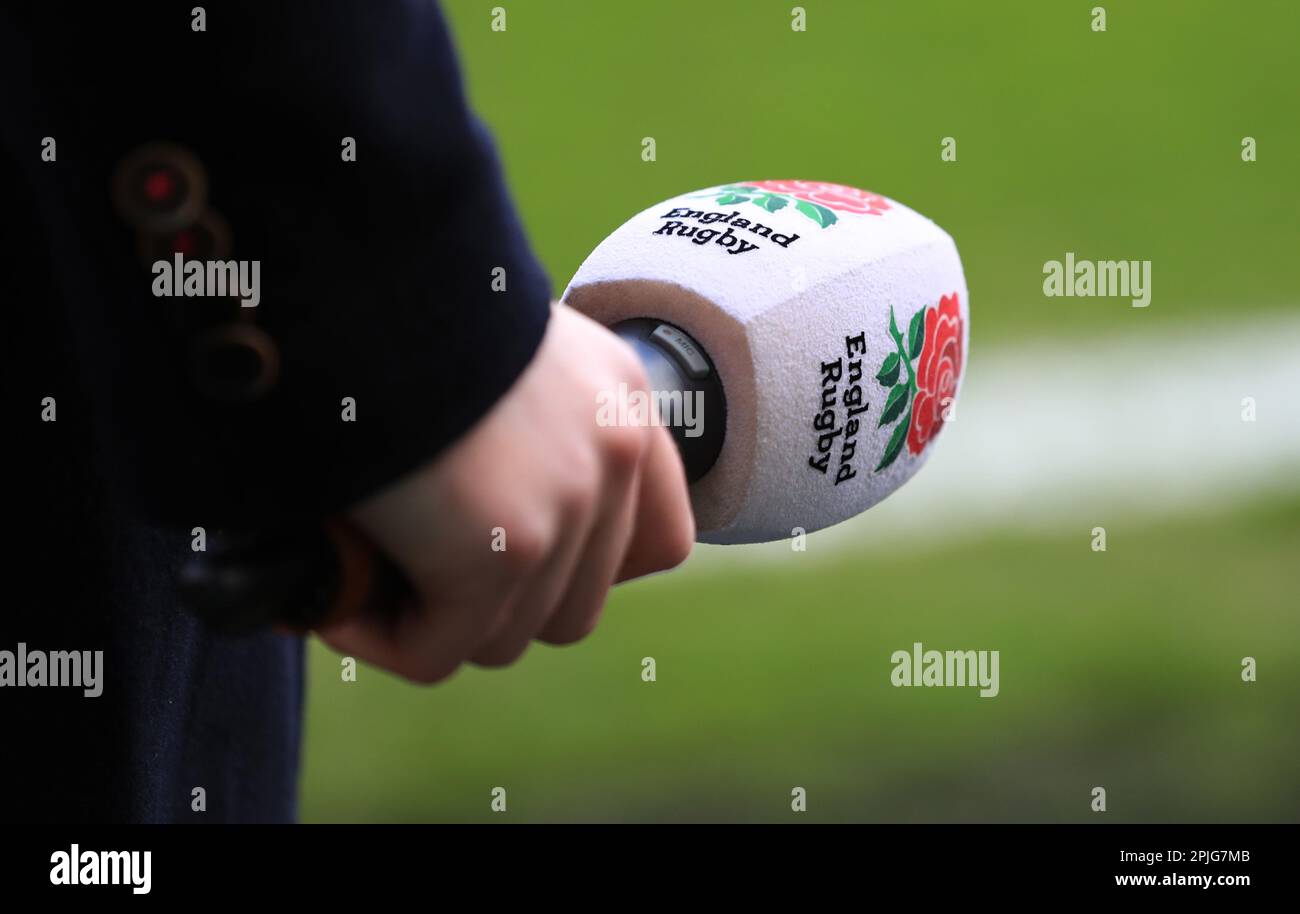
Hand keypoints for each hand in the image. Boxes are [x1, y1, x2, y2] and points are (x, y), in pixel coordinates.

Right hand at [317, 302, 694, 682]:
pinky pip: (438, 650)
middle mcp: (613, 455)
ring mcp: (567, 507)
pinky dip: (377, 636)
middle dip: (494, 607)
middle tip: (415, 571)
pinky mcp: (501, 552)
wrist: (351, 269)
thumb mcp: (486, 351)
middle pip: (573, 609)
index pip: (660, 542)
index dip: (587, 574)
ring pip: (504, 636)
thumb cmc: (389, 300)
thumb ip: (516, 427)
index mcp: (621, 400)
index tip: (514, 563)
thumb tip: (462, 515)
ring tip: (361, 569)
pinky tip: (331, 596)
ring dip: (430, 620)